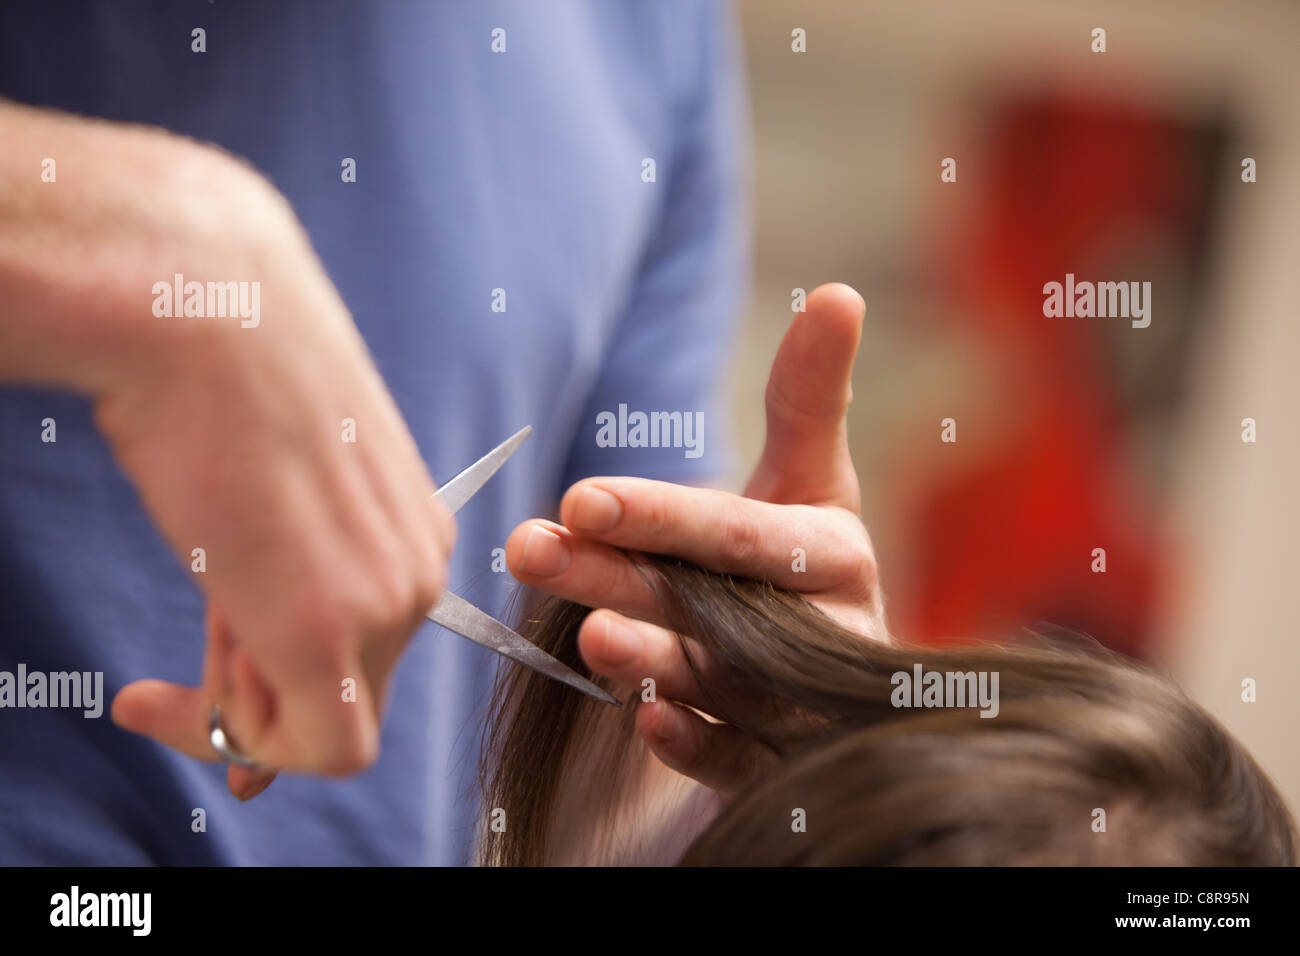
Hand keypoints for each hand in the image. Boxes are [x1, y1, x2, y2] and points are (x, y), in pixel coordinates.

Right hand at [16, 132, 461, 796]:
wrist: (200, 311)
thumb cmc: (224, 383)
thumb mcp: (274, 499)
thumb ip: (277, 584)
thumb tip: (251, 653)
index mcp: (414, 533)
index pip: (368, 653)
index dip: (290, 680)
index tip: (225, 666)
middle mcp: (418, 573)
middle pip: (345, 692)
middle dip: (261, 685)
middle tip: (198, 628)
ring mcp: (384, 604)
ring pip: (320, 721)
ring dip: (234, 694)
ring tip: (190, 604)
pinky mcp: (325, 632)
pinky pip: (308, 746)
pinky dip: (227, 742)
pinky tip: (152, 696)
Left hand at [506, 282, 881, 795]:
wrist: (833, 667)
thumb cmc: (804, 559)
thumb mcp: (812, 479)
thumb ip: (809, 399)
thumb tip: (839, 292)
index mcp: (831, 553)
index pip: (739, 532)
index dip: (664, 516)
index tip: (580, 498)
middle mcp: (819, 630)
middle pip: (713, 604)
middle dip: (622, 578)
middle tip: (531, 549)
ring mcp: (798, 701)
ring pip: (719, 684)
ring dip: (653, 663)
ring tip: (588, 638)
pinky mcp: (777, 759)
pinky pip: (738, 761)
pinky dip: (696, 745)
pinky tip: (644, 721)